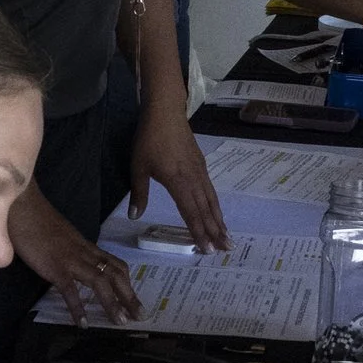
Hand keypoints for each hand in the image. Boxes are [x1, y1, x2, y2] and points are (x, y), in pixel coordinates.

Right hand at [7, 187, 140, 325]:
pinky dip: (78, 308)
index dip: (127, 283)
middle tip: (140, 316)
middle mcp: (84, 253)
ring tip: (120, 322)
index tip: (134, 300)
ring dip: (112, 303)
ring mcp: (71, 259)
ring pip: (100, 282)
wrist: (22, 205)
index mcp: (86, 246)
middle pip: (115, 274)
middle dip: (130, 296)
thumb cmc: (35, 220)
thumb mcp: (60, 236)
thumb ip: (69, 250)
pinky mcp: (55, 266)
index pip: (115, 264)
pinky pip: (70, 290)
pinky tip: (82, 323)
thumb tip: (71, 264)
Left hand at [127, 103, 228, 250]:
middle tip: (226, 249)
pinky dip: (216, 205)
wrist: (166, 113)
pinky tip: (217, 212)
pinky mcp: (201, 165)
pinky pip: (211, 190)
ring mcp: (200, 172)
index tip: (207, 249)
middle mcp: (193, 180)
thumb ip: (139, 193)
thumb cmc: (149, 139)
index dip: (198, 232)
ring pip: (212, 201)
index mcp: (177, 183)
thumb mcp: (138, 167)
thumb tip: (134, 216)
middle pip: (206, 210)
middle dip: (215, 231)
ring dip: (220, 220)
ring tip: (227, 237)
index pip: (190, 213)